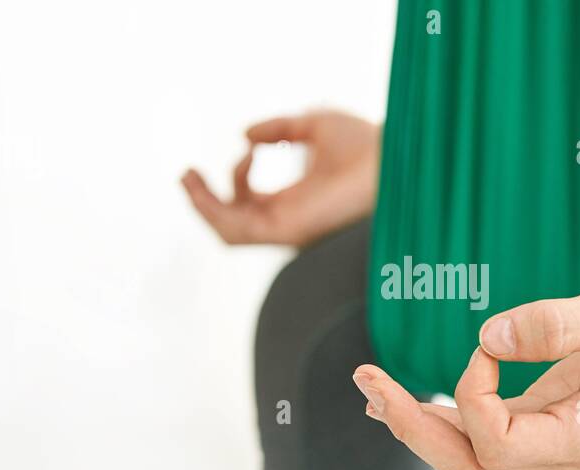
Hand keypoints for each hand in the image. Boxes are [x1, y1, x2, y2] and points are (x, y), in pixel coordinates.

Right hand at [181, 110, 379, 246]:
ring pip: (229, 233)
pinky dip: (222, 206)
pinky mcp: (290, 231)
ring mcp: (289, 229)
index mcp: (297, 201)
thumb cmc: (366, 144)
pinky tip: (234, 169)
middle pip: (232, 224)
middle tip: (186, 173)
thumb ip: (279, 130)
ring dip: (203, 207)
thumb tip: (245, 136)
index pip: (250, 203)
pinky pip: (240, 232)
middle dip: (203, 200)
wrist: (393, 157)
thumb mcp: (314, 126)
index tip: (250, 148)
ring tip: (188, 177)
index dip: (237, 176)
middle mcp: (291, 220)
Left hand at [352, 277, 579, 469]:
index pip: (497, 441)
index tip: (489, 342)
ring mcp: (557, 453)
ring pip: (472, 461)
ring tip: (372, 388)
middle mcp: (571, 460)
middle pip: (470, 468)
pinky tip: (410, 399)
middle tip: (367, 381)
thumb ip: (556, 323)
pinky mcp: (547, 433)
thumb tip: (491, 337)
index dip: (472, 389)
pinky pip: (485, 441)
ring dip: (419, 425)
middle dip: (412, 426)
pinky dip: (445, 419)